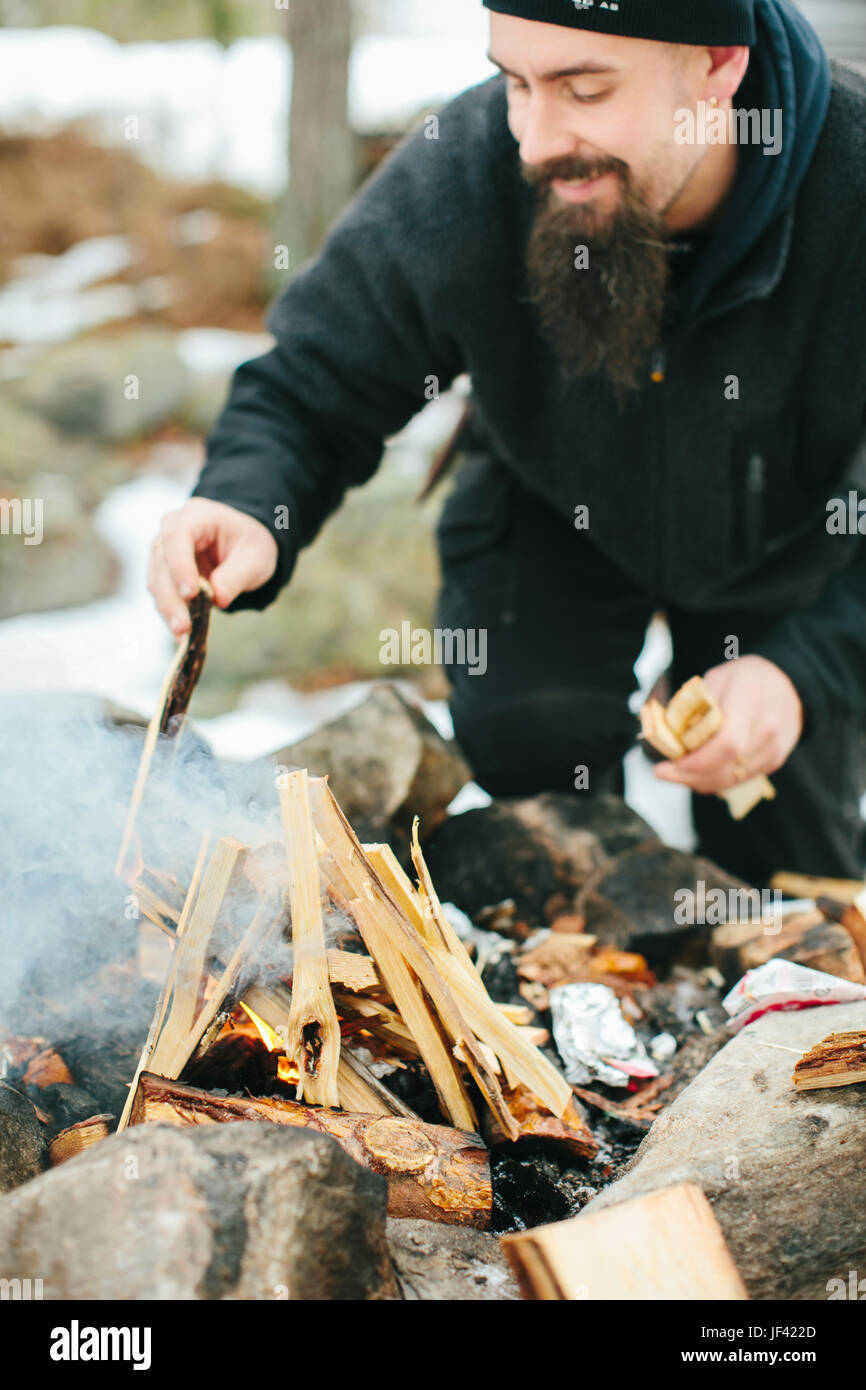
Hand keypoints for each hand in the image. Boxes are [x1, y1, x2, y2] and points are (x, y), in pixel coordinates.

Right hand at [148, 498, 277, 635]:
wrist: (243, 545)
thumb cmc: (249, 544)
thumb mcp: (256, 557)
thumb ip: (237, 574)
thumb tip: (219, 598)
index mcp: (197, 515)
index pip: (178, 537)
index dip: (180, 565)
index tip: (191, 594)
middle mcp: (171, 530)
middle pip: (162, 563)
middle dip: (171, 598)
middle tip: (183, 627)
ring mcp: (163, 552)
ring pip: (157, 583)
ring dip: (168, 611)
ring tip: (184, 637)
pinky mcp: (163, 574)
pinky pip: (162, 595)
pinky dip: (171, 616)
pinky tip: (183, 637)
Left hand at [653, 656, 803, 793]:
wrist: (789, 685)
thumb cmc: (748, 679)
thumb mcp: (717, 678)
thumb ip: (694, 706)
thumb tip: (668, 734)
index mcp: (749, 700)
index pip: (726, 743)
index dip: (695, 762)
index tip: (669, 764)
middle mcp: (766, 729)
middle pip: (725, 769)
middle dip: (688, 776)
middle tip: (664, 772)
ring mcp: (773, 749)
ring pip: (730, 780)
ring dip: (699, 781)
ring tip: (678, 772)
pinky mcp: (773, 762)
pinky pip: (739, 780)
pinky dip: (715, 779)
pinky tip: (699, 772)